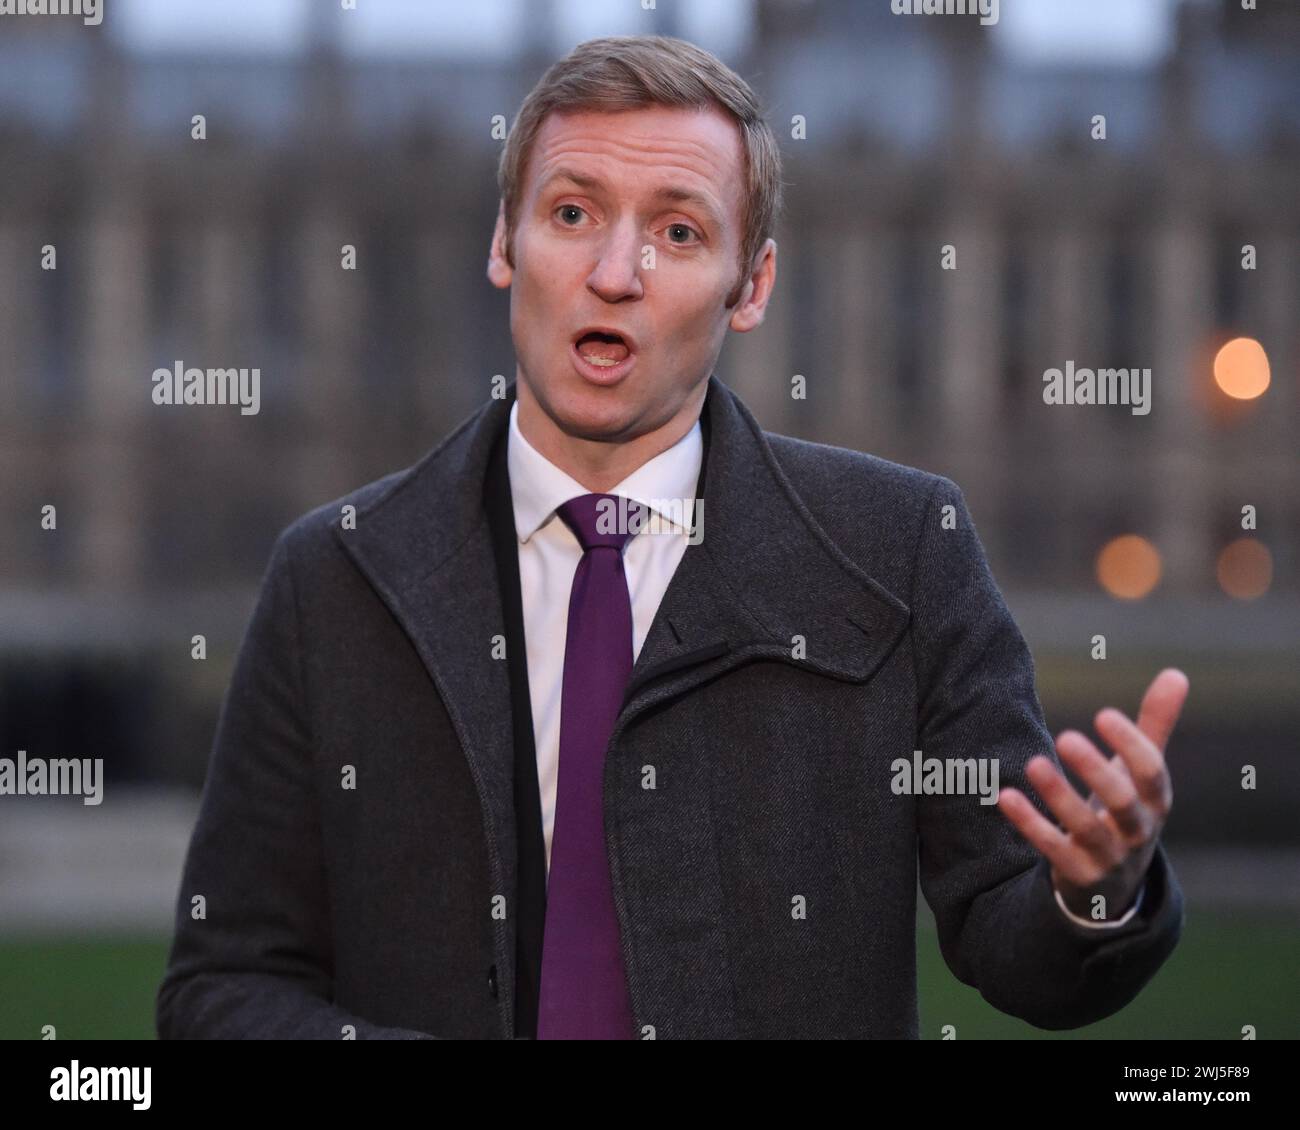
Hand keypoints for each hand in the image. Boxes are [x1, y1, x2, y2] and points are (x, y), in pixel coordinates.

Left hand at [996, 668, 1188, 923]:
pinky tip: (1005, 796)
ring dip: (1060, 797)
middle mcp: (1136, 830)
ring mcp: (1108, 856)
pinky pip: (1052, 849)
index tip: (1103, 714)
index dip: (1131, 744)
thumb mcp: (1142, 773)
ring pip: (1087, 829)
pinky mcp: (1077, 873)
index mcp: (1155, 801)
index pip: (1151, 773)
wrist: (1115, 884)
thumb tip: (1177, 673)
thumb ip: (1155, 725)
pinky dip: (1030, 824)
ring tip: (1033, 762)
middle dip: (1097, 771)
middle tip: (1066, 736)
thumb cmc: (1127, 810)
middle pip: (1123, 803)